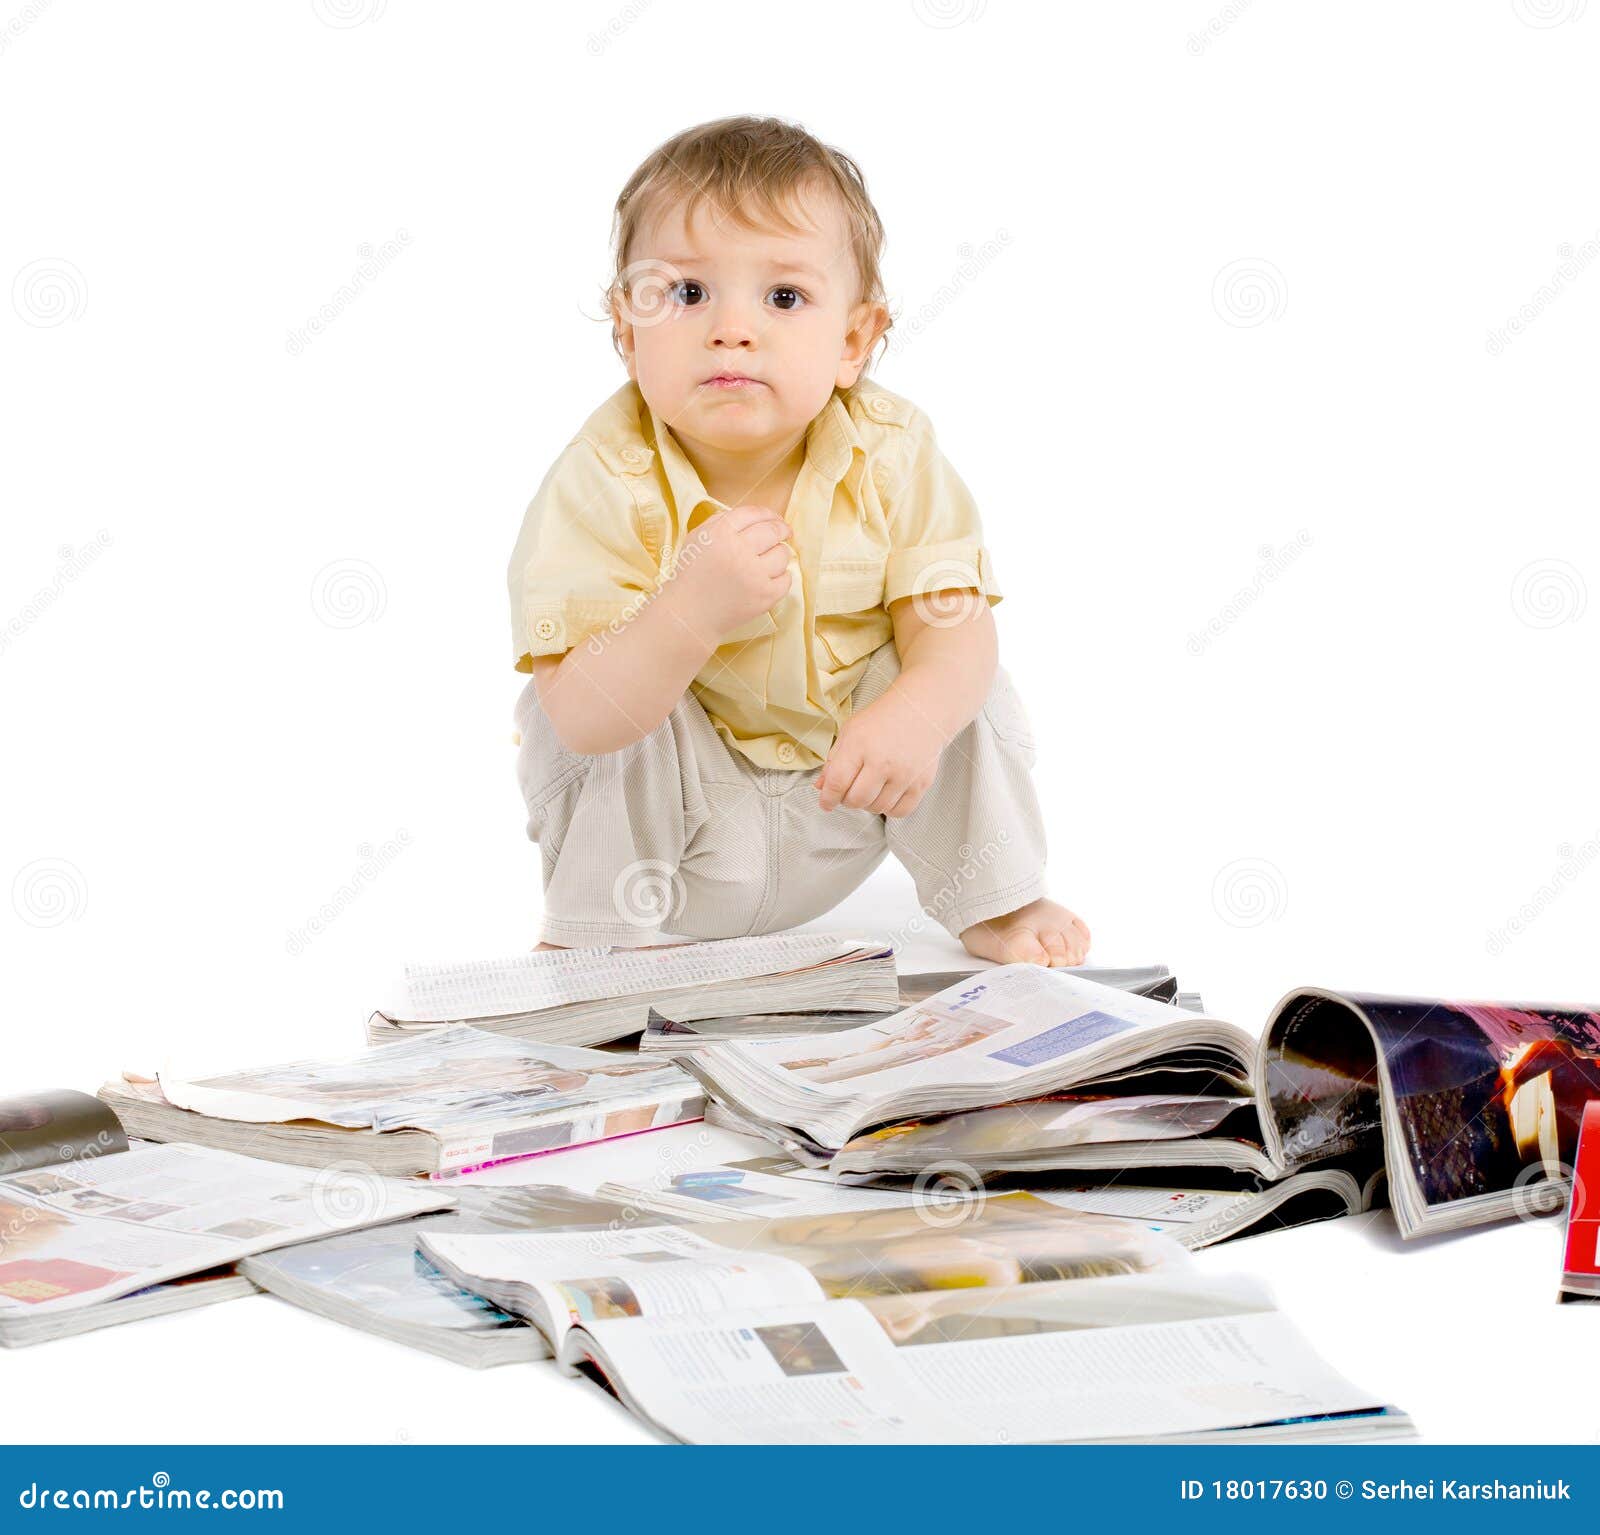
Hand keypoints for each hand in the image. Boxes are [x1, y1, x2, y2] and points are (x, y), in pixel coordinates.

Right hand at [663, 504, 791, 640]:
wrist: (689, 613)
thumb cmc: (692, 574)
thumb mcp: (698, 538)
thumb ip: (721, 520)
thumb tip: (754, 516)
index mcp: (720, 533)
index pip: (754, 513)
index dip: (768, 514)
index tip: (775, 519)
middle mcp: (739, 551)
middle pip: (773, 531)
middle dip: (782, 530)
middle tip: (784, 533)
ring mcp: (754, 575)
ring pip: (782, 555)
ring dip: (779, 554)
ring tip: (769, 560)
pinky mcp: (764, 596)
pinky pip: (786, 579)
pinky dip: (781, 577)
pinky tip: (770, 578)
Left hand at [815, 690, 945, 816]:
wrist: (921, 710)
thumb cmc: (883, 719)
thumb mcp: (851, 731)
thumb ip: (833, 760)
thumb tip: (821, 787)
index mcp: (859, 745)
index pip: (837, 783)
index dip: (827, 798)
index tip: (826, 803)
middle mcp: (882, 762)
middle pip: (856, 800)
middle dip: (848, 800)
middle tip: (851, 790)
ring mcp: (904, 774)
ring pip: (877, 808)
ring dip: (869, 803)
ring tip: (871, 787)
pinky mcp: (921, 782)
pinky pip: (900, 811)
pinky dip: (890, 808)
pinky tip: (887, 794)